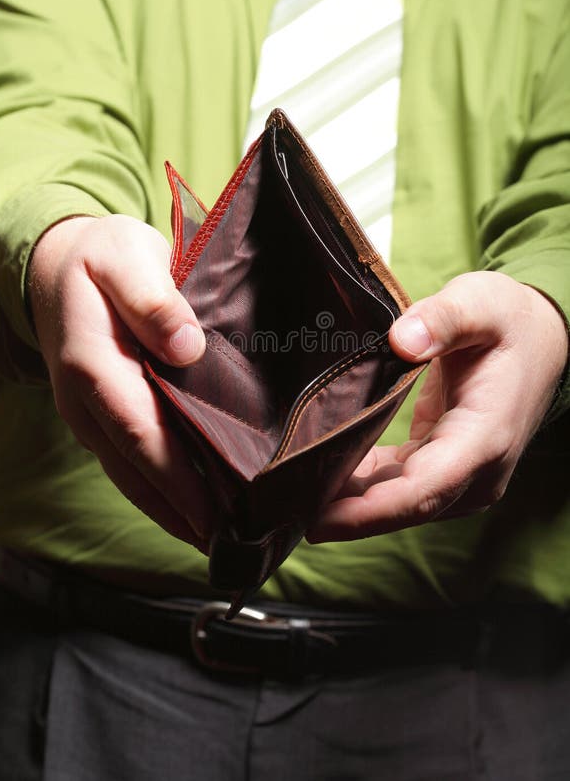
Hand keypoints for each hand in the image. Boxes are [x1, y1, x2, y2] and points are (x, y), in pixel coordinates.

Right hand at [29, 214, 212, 551]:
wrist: (60, 263)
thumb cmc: (102, 257)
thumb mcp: (127, 258)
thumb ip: (152, 300)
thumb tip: (187, 348)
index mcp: (92, 364)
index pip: (140, 433)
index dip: (177, 480)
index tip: (215, 517)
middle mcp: (86, 402)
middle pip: (137, 470)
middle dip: (184, 512)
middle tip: (235, 545)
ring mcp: (92, 414)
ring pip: (133, 475)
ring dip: (174, 510)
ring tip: (224, 540)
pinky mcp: (104, 416)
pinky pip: (133, 462)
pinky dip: (164, 489)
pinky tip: (198, 505)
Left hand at [308, 271, 567, 541]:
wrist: (542, 339)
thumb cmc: (509, 321)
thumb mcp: (481, 303)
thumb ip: (443, 320)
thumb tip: (401, 340)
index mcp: (484, 437)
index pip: (423, 489)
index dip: (368, 512)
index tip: (316, 519)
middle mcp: (476, 471)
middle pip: (403, 507)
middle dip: (343, 515)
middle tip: (280, 507)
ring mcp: (461, 476)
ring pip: (396, 502)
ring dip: (346, 502)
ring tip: (288, 492)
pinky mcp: (444, 468)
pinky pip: (396, 486)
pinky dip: (359, 484)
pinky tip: (319, 471)